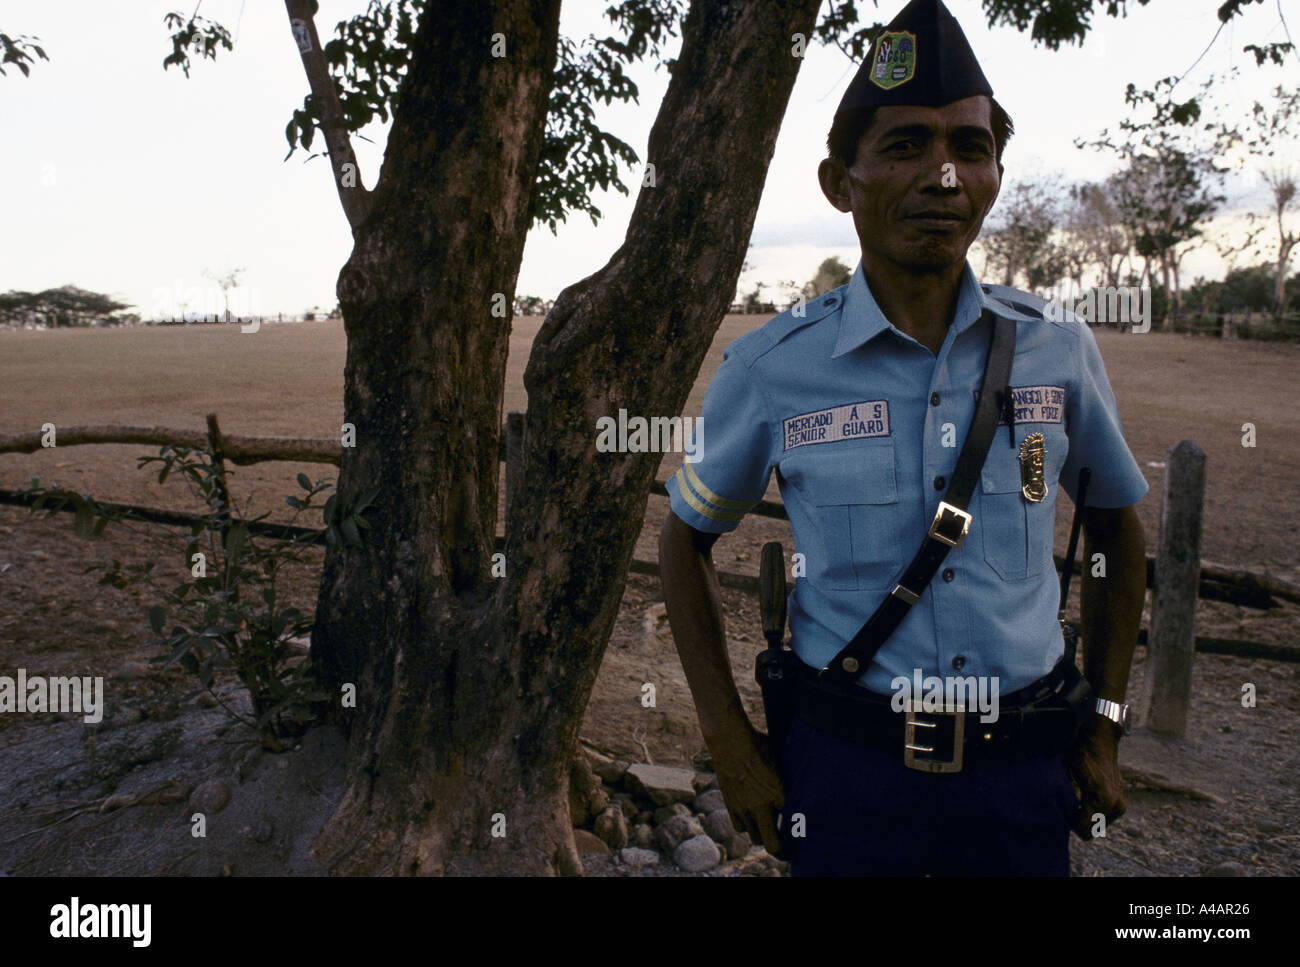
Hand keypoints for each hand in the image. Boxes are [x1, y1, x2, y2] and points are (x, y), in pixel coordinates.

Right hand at [710, 725, 785, 856]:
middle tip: (787, 847)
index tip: (801, 827)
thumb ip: (786, 778)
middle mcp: (762, 807)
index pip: (795, 824)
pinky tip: (751, 817)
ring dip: (762, 834)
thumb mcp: (780, 760)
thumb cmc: (759, 745)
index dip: (798, 828)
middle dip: (782, 849)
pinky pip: (740, 828)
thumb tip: (797, 781)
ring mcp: (745, 809)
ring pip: (755, 838)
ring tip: (767, 827)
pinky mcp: (731, 807)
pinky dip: (746, 826)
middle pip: (774, 845)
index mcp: (780, 795)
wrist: (730, 741)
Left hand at [1065, 720, 1124, 839]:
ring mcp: (1120, 806)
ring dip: (1086, 816)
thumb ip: (1068, 796)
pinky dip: (1093, 812)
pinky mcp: (1121, 805)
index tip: (1065, 807)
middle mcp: (1115, 806)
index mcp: (1102, 799)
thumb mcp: (1067, 773)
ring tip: (1080, 797)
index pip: (1084, 830)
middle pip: (1091, 830)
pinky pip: (1103, 818)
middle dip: (1078, 819)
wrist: (1100, 742)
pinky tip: (1087, 797)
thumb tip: (1066, 813)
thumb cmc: (1080, 755)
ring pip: (1097, 825)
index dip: (1071, 822)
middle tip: (1070, 801)